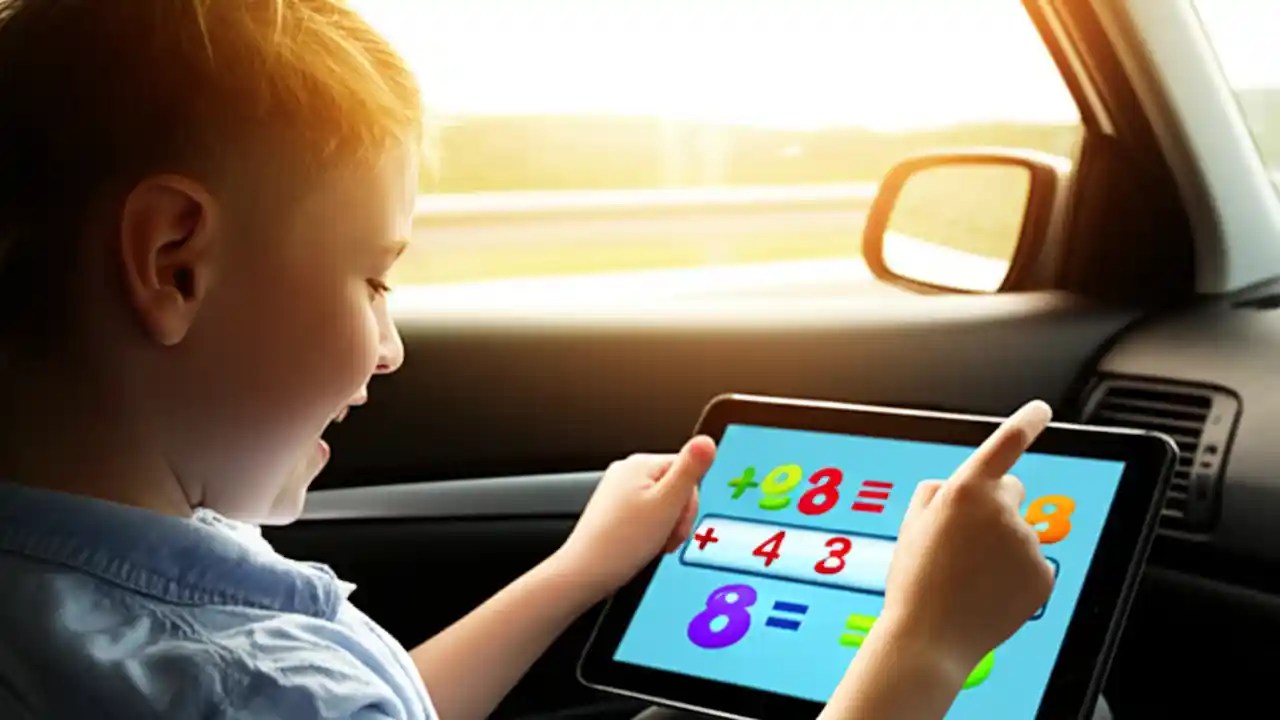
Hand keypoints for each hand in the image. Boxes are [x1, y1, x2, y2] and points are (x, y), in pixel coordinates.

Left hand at [554, 436, 715, 598]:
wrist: (586, 572)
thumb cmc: (621, 541)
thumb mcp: (667, 503)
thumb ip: (690, 470)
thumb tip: (707, 440)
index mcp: (640, 464)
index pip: (688, 471)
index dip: (690, 501)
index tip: (678, 522)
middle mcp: (626, 472)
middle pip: (676, 488)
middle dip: (678, 516)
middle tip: (666, 536)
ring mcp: (618, 491)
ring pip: (663, 504)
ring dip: (666, 527)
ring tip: (653, 543)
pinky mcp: (615, 510)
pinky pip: (647, 515)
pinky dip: (651, 532)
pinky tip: (644, 544)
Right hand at [878, 400, 1056, 678]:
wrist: (930, 639)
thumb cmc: (914, 581)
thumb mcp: (910, 525)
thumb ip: (935, 493)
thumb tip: (956, 486)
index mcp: (965, 492)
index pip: (1005, 445)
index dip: (1026, 422)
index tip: (1042, 409)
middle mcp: (1002, 512)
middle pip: (1012, 490)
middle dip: (995, 505)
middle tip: (963, 541)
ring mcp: (1026, 544)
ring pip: (1019, 531)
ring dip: (1000, 546)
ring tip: (968, 577)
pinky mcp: (1042, 575)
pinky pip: (1031, 563)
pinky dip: (1014, 575)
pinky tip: (988, 592)